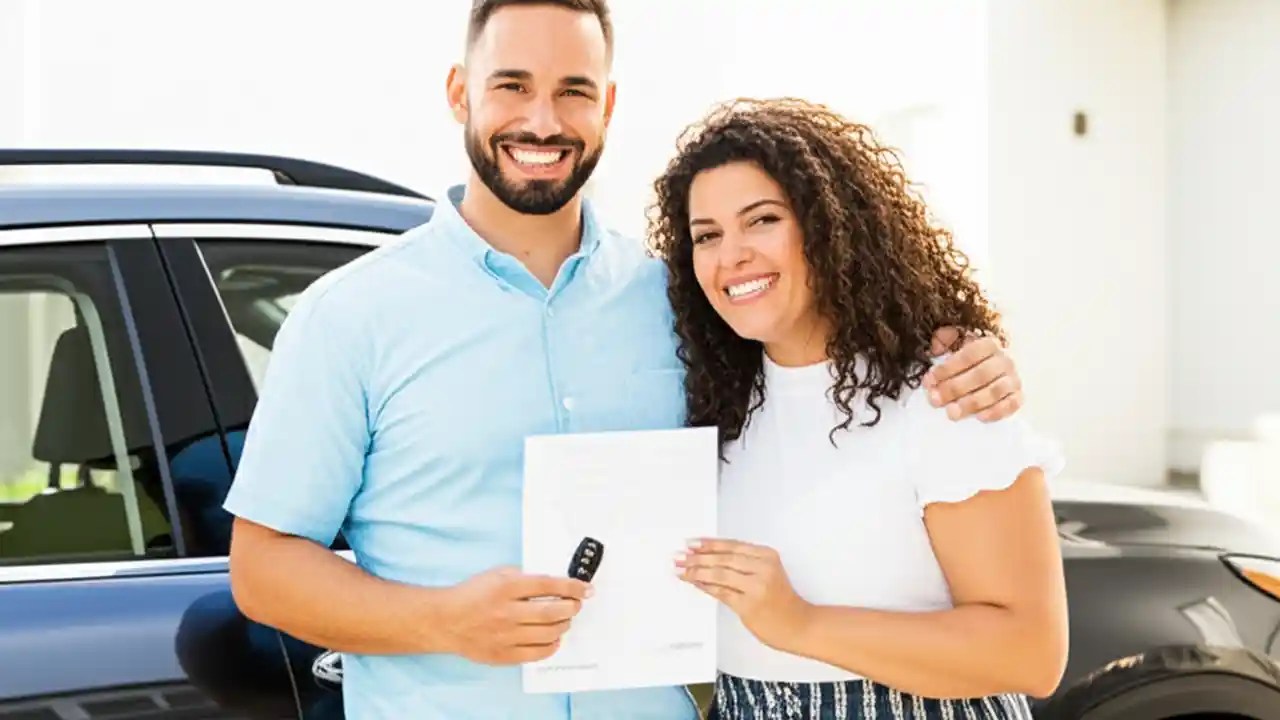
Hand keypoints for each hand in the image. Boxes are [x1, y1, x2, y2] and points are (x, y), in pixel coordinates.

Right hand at [436, 566, 591, 664]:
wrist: (445, 620)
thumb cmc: (472, 594)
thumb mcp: (497, 574)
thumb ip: (524, 577)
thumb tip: (555, 585)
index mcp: (506, 587)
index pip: (549, 585)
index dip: (573, 587)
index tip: (587, 589)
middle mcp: (507, 611)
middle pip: (553, 611)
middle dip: (572, 607)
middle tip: (575, 605)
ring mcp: (505, 635)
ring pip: (548, 634)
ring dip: (563, 626)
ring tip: (564, 620)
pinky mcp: (503, 654)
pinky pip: (536, 654)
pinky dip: (551, 646)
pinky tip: (553, 638)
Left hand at [675, 539, 811, 652]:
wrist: (798, 624)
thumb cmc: (781, 600)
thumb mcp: (768, 572)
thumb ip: (744, 563)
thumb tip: (709, 557)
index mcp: (767, 556)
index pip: (731, 545)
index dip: (709, 544)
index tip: (692, 543)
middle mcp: (762, 568)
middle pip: (723, 558)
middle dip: (698, 557)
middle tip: (680, 556)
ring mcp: (756, 587)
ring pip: (719, 574)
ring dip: (696, 571)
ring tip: (682, 569)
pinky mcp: (749, 605)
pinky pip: (721, 592)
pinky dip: (705, 586)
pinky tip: (694, 582)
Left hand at [925, 327, 1021, 421]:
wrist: (984, 373)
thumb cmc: (964, 361)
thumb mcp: (952, 344)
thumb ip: (943, 340)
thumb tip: (936, 346)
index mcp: (988, 344)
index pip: (969, 354)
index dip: (947, 368)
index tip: (929, 381)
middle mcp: (1003, 360)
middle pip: (981, 374)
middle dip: (955, 388)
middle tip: (935, 400)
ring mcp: (1012, 379)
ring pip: (995, 391)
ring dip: (972, 403)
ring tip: (952, 412)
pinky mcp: (1017, 397)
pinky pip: (1011, 405)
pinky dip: (996, 411)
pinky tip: (980, 417)